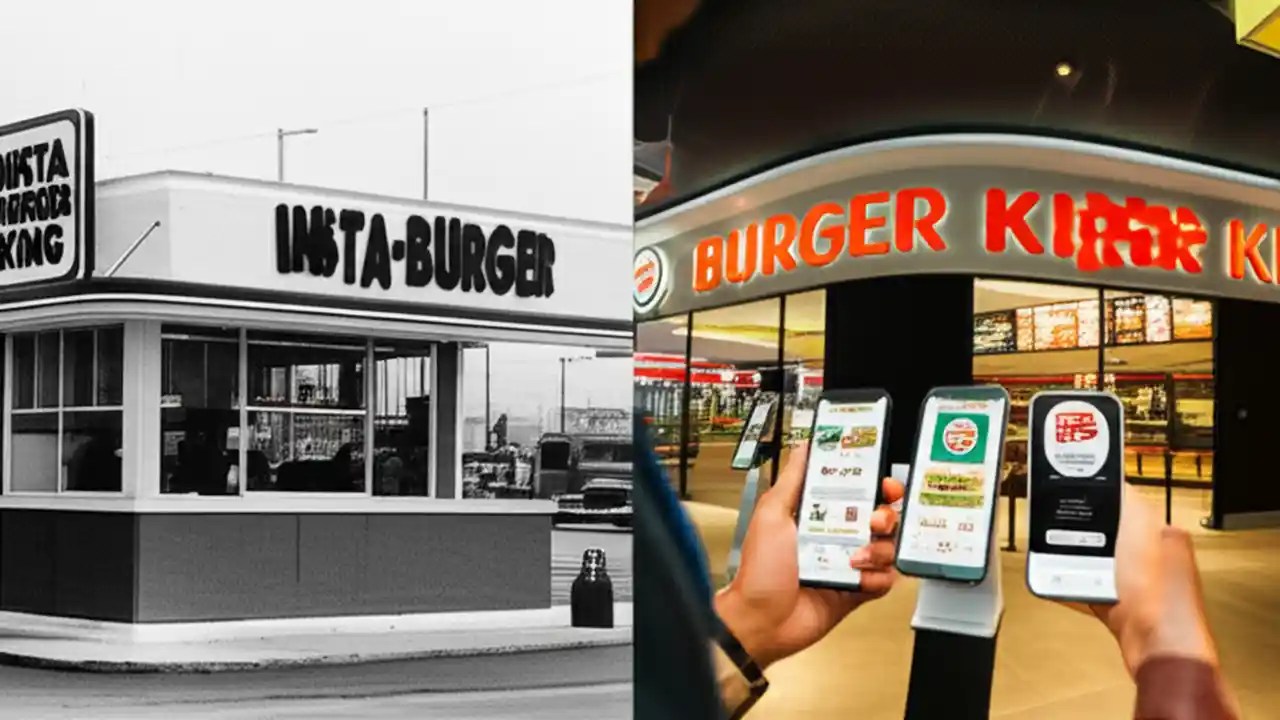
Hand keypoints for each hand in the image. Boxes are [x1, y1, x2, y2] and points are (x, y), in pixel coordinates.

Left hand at [714, 451, 903, 667]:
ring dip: (878, 549)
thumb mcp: (772, 514)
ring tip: (855, 556)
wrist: (761, 620)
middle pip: (880, 517)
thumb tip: (804, 447)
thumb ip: (793, 479)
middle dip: (885, 514)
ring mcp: (848, 565)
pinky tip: (858, 578)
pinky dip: (876, 578)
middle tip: (875, 520)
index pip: (857, 492)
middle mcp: (836, 537)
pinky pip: (884, 580)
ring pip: (886, 547)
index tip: (883, 483)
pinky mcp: (856, 592)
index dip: (875, 485)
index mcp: (818, 515)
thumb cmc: (760, 570)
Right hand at [1061, 484, 1217, 675]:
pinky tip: (1068, 584)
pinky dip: (1078, 586)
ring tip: (1067, 559)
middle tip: (1066, 529)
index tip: (1077, 495)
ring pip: (1098, 562)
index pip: (1128, 504)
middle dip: (1087, 532)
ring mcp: (1140, 585)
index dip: (1101, 499)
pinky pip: (1092, 588)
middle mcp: (1155, 558)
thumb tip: (1115, 482)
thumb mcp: (1139, 525)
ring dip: (1081, 560)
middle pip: (1109, 533)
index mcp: (1163, 533)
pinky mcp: (1124, 608)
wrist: (1156, 644)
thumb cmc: (1156, 590)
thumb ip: (1129, 498)